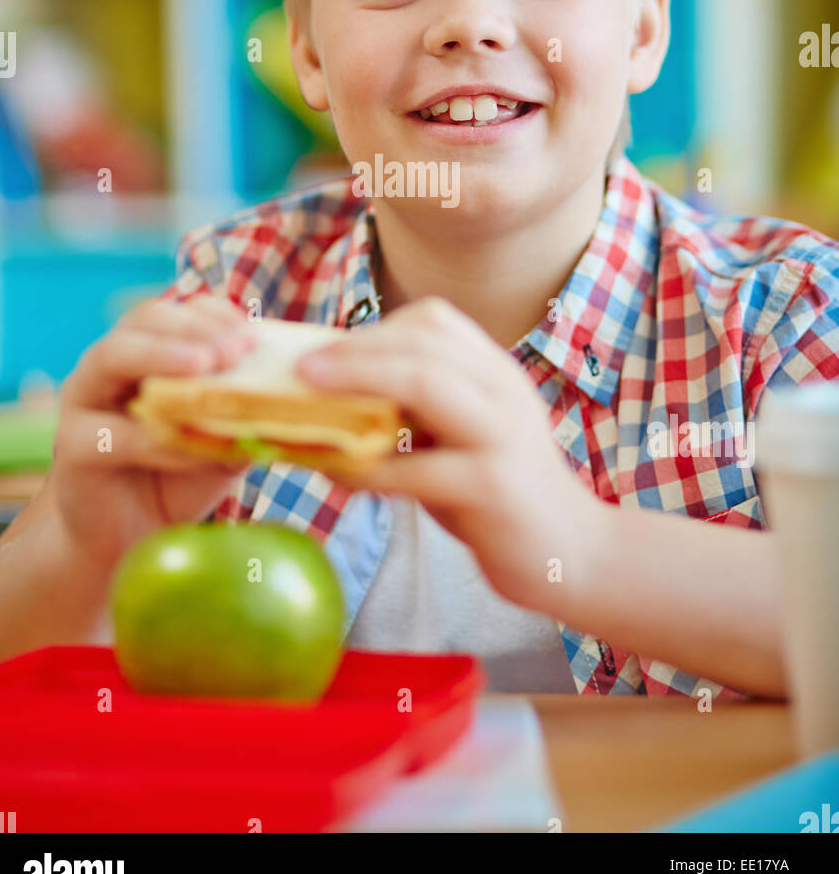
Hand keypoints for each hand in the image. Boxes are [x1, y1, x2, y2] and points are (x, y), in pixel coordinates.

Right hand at [53, 296, 259, 571]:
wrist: (134, 539)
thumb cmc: (181, 477)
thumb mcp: (224, 437)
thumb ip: (245, 410)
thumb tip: (293, 391)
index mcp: (150, 349)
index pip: (181, 312)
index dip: (217, 316)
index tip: (254, 336)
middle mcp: (112, 364)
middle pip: (145, 319)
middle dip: (193, 328)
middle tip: (234, 350)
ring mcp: (84, 400)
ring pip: (113, 356)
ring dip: (162, 355)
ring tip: (205, 366)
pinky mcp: (72, 446)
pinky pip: (113, 433)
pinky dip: (157, 439)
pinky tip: (193, 449)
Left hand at [296, 296, 604, 613]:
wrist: (575, 553)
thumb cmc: (503, 493)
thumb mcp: (467, 435)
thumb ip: (420, 411)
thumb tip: (333, 397)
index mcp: (495, 371)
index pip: (434, 320)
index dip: (374, 329)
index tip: (325, 351)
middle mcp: (502, 390)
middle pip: (423, 343)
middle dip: (354, 349)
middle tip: (299, 365)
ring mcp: (500, 435)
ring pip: (425, 384)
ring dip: (357, 382)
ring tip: (308, 396)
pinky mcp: (492, 487)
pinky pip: (416, 469)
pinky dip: (367, 468)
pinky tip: (335, 475)